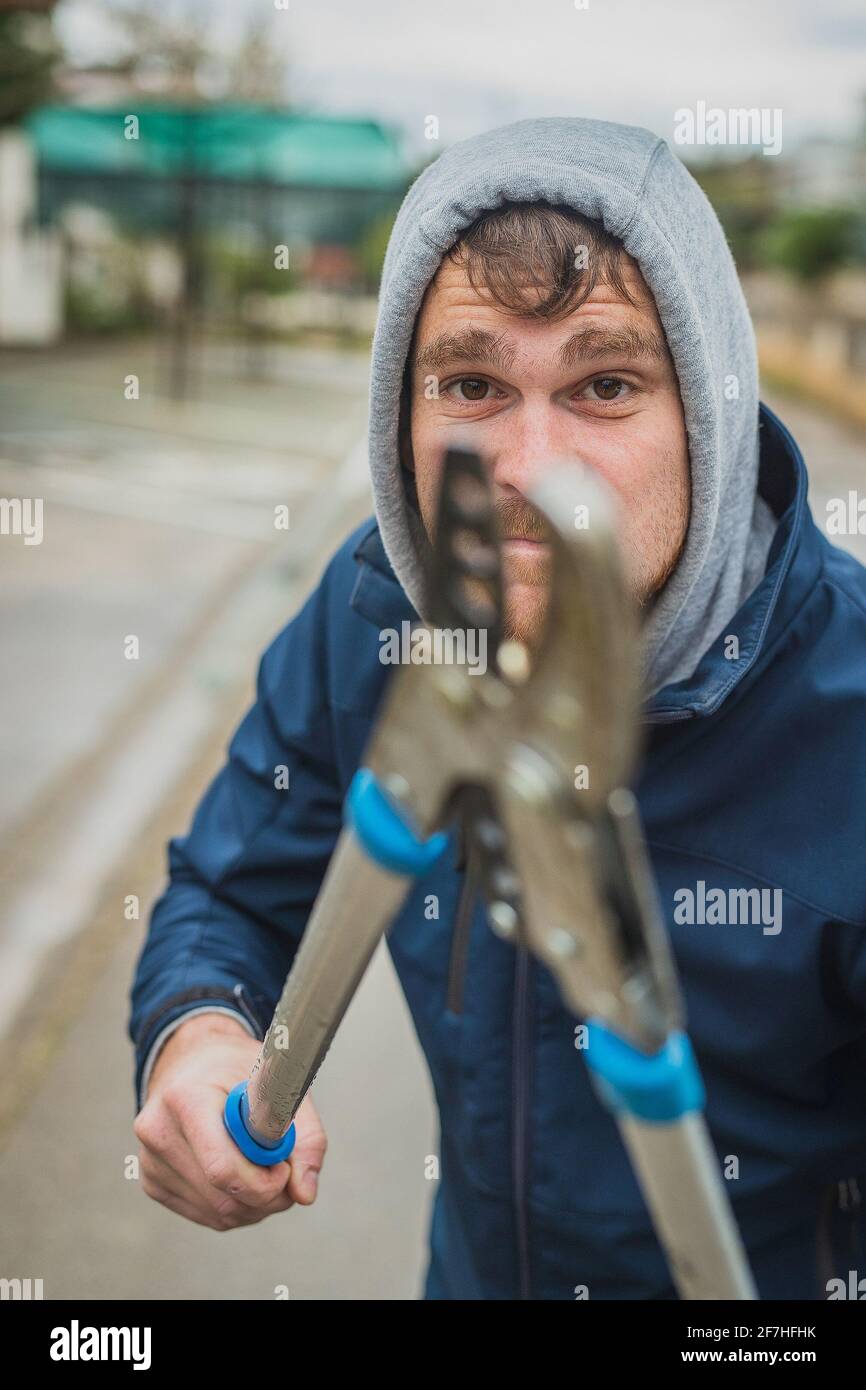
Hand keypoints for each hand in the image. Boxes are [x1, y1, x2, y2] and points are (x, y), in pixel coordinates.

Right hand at [134, 1014, 326, 1229]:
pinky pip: (206, 1215)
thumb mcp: (282, 1084)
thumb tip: (305, 1194)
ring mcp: (150, 1160)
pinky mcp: (151, 1181)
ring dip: (254, 1205)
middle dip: (266, 1196)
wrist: (194, 1060)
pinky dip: (235, 1206)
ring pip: (218, 1213)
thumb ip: (306, 1138)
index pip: (223, 1169)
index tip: (285, 1167)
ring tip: (264, 1168)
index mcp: (186, 1098)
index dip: (265, 1182)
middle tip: (284, 1172)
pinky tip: (241, 1175)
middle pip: (223, 1197)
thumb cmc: (239, 1069)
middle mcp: (159, 1131)